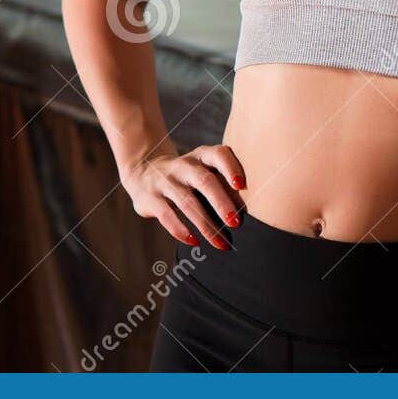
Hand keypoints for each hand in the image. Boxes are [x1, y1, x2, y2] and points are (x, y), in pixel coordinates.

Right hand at [120, 145, 245, 249]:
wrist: (143, 168)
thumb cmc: (187, 174)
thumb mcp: (202, 167)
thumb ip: (222, 180)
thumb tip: (255, 209)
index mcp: (201, 156)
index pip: (218, 154)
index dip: (230, 168)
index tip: (241, 186)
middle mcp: (183, 166)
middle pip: (204, 181)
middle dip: (221, 202)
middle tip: (236, 223)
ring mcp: (165, 181)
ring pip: (187, 202)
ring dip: (206, 225)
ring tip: (221, 243)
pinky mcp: (150, 198)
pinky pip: (166, 215)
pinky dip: (180, 230)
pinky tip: (194, 242)